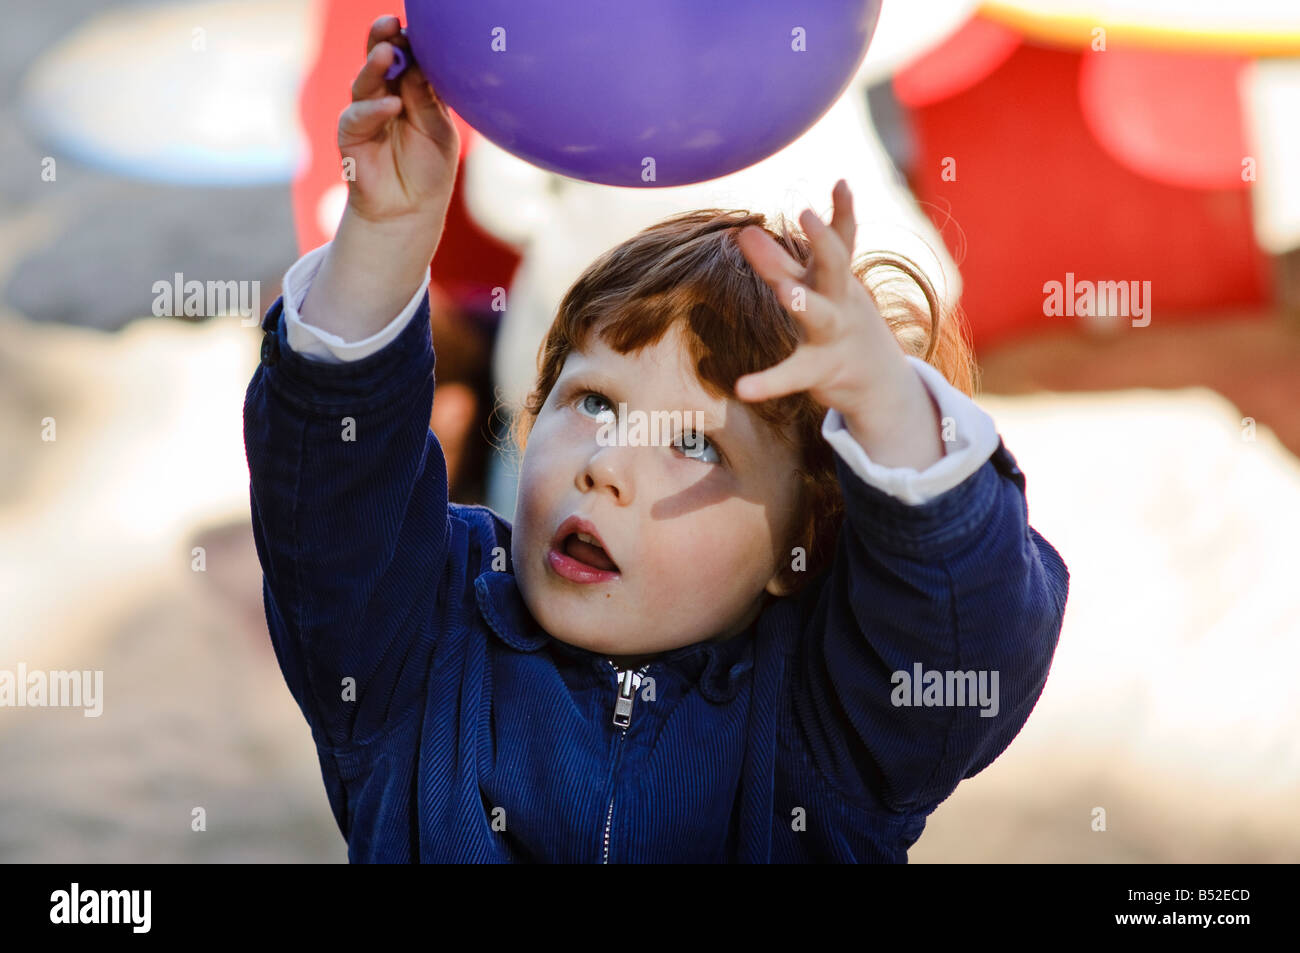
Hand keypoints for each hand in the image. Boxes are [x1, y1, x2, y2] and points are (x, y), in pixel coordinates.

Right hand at [339, 15, 460, 225]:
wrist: (411, 211)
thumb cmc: (429, 170)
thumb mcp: (438, 132)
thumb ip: (427, 100)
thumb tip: (420, 63)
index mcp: (412, 89)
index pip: (409, 57)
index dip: (411, 42)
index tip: (418, 27)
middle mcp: (386, 93)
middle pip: (381, 59)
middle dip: (384, 38)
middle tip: (390, 22)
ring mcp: (366, 111)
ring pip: (366, 81)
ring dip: (376, 66)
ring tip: (389, 53)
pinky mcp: (351, 134)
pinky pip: (359, 115)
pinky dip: (375, 109)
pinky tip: (391, 105)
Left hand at [735, 180, 942, 468]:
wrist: (878, 381)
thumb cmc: (838, 322)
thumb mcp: (813, 290)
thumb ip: (776, 262)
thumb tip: (743, 229)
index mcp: (836, 278)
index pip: (843, 239)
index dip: (843, 211)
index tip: (841, 182)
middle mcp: (839, 301)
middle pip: (836, 266)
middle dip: (823, 241)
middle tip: (807, 214)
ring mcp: (832, 335)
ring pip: (818, 316)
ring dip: (801, 302)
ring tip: (785, 292)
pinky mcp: (819, 370)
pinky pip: (792, 375)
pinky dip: (768, 382)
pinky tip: (742, 388)